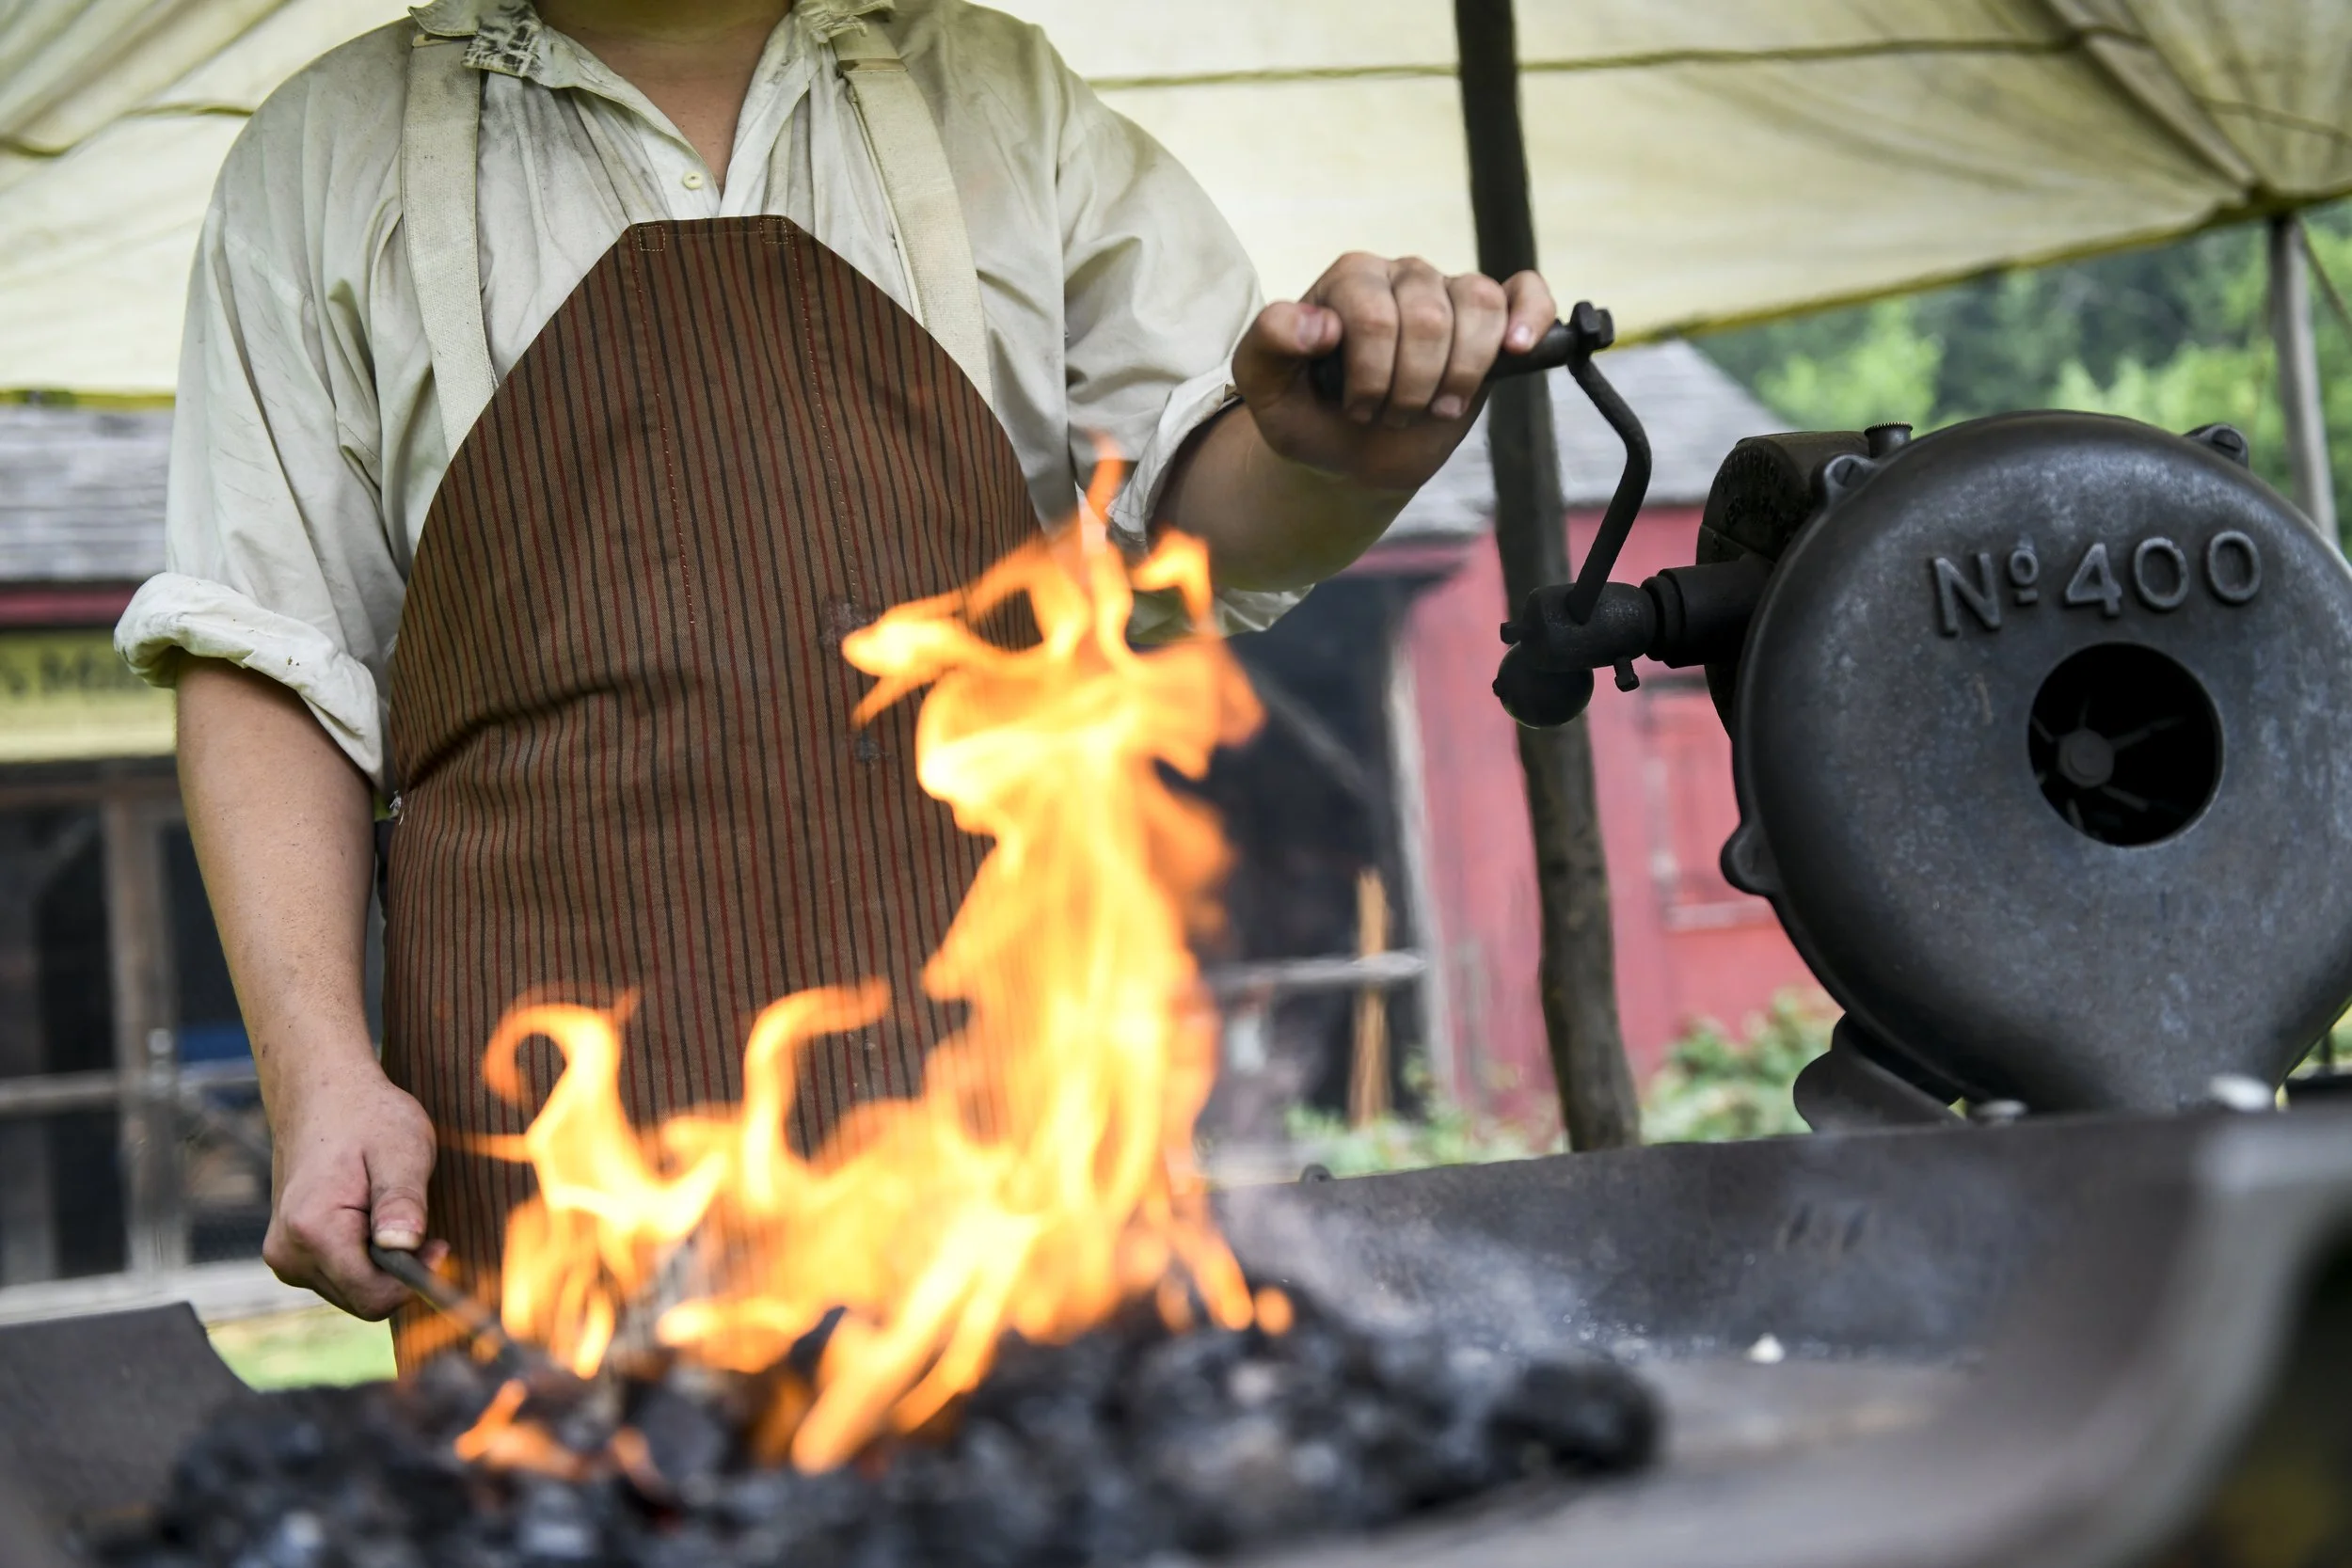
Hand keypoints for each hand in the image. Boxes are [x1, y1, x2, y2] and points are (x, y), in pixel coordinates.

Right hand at [262, 1058, 439, 1319]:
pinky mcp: (289, 1254)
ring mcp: (284, 1257)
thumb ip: (403, 1201)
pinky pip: (340, 1277)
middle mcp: (288, 1253)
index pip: (373, 1298)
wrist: (321, 1095)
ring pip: (352, 1292)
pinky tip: (370, 1218)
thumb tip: (405, 1248)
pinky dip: (364, 1259)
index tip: (438, 1243)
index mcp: (313, 1231)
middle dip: (399, 1272)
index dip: (414, 1280)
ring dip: (382, 1265)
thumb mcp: (402, 1149)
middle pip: (363, 1300)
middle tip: (417, 1222)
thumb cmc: (368, 1117)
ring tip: (388, 1210)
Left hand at [1233, 253, 1557, 493]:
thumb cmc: (1308, 415)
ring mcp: (1449, 292)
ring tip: (1435, 407)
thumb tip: (1320, 323)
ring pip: (1478, 306)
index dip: (1371, 377)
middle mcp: (1402, 274)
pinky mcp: (1490, 320)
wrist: (1347, 455)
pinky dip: (1530, 315)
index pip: (1374, 316)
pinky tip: (1516, 349)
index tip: (1357, 410)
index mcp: (1349, 278)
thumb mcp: (1265, 388)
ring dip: (1458, 375)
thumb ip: (1268, 344)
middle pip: (1430, 318)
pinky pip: (1523, 291)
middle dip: (1411, 386)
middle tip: (1391, 415)